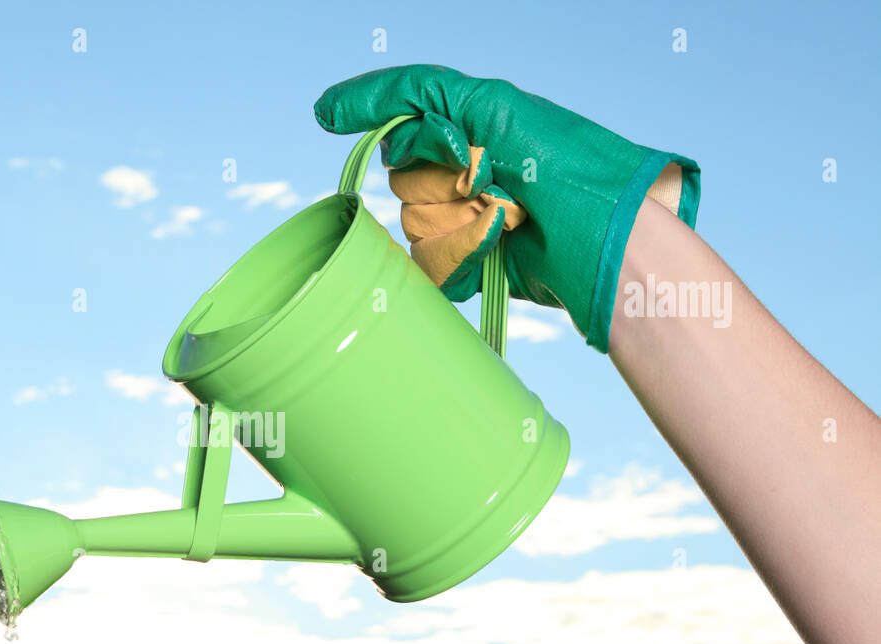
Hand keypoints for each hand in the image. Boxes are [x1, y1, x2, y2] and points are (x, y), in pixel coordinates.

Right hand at [314, 64, 700, 351]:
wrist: (601, 239)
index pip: (400, 114)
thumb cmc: (561, 162)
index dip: (363, 110)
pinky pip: (426, 264)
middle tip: (490, 178)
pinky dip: (456, 259)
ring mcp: (463, 219)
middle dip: (440, 178)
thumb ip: (420, 96)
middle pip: (400, 174)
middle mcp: (462, 170)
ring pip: (411, 223)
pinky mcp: (468, 263)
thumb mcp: (491, 107)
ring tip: (505, 218)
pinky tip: (493, 248)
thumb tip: (350, 118)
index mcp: (468, 126)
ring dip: (456, 222)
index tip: (324, 115)